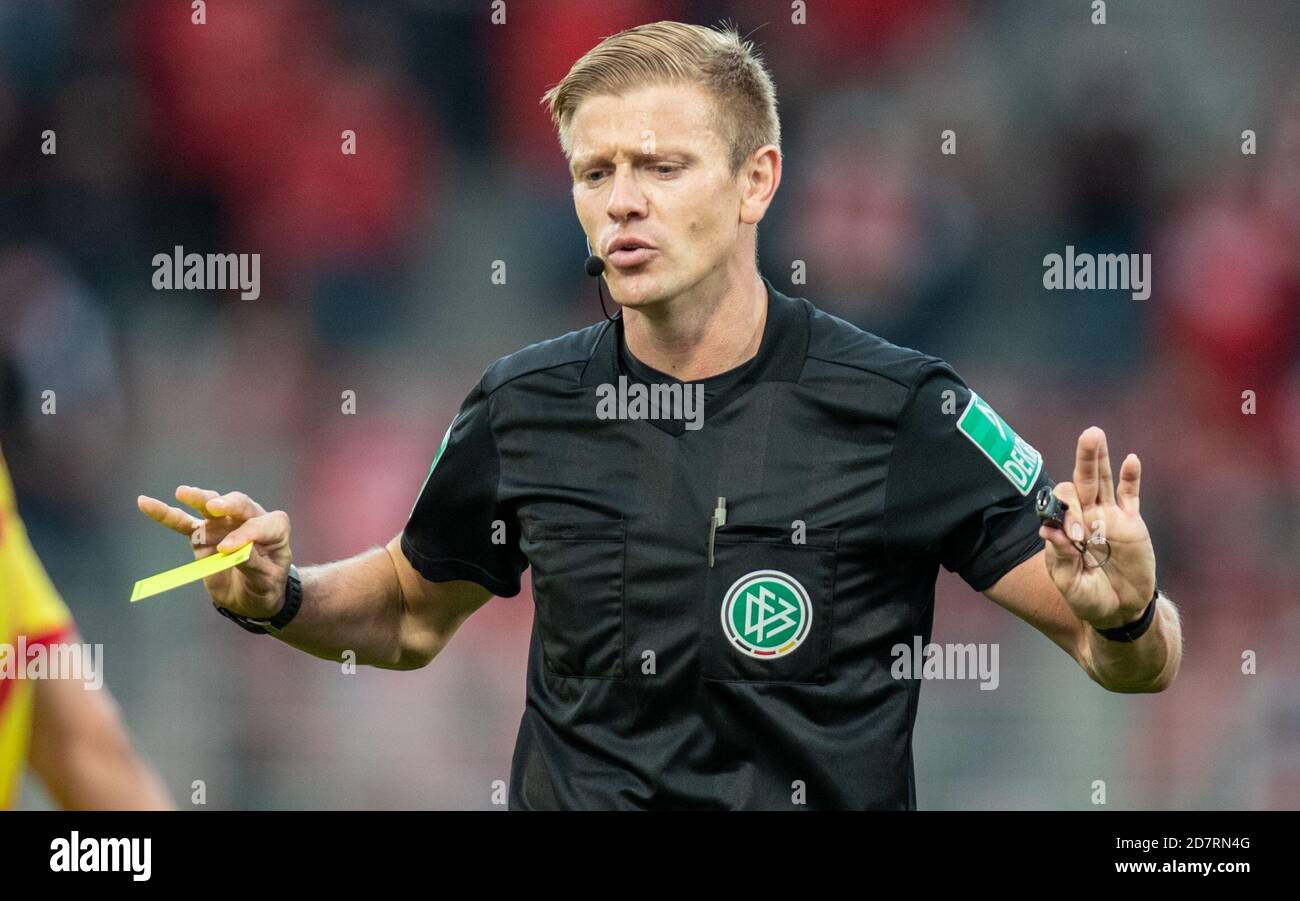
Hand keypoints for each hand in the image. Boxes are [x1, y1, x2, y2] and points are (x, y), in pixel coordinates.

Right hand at [136, 486, 292, 619]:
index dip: (247, 534)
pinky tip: (146, 503)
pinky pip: (184, 523)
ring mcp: (224, 524)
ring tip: (183, 492)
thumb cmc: (265, 585)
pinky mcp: (203, 534)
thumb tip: (235, 551)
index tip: (229, 549)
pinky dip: (166, 514)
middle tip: (214, 507)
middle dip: (228, 504)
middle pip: (240, 505)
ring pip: (211, 507)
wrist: (252, 596)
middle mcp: (249, 520)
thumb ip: (252, 564)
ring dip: (198, 498)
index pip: (263, 524)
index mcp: (274, 530)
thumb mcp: (265, 580)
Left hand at [1039, 427, 1155, 628]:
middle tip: (1089, 435)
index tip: (1076, 538)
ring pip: (1102, 481)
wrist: (1119, 611)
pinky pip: (1131, 496)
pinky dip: (1131, 478)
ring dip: (1099, 458)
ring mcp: (1108, 517)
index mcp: (1063, 530)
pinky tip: (1130, 460)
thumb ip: (1061, 559)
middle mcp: (1084, 517)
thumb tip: (1051, 531)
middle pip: (1080, 481)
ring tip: (1095, 434)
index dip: (1067, 514)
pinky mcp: (1132, 524)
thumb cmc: (1088, 599)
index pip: (1061, 507)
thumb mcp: (1071, 585)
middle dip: (1084, 460)